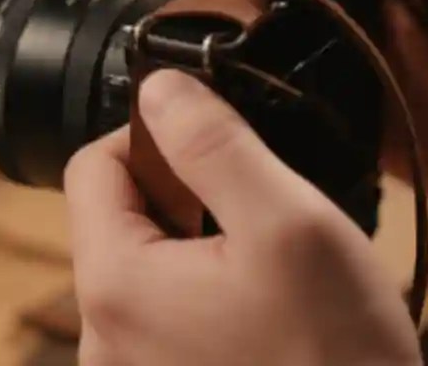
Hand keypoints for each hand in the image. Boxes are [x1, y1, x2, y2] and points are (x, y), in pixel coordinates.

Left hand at [65, 70, 421, 365]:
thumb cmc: (337, 358)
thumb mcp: (288, 223)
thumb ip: (215, 145)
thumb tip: (159, 88)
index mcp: (114, 286)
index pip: (90, 166)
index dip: (153, 135)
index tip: (219, 144)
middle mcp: (102, 339)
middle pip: (118, 217)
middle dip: (186, 195)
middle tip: (261, 212)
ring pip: (149, 265)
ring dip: (203, 246)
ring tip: (271, 268)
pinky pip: (167, 315)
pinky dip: (210, 293)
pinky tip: (267, 310)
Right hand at [145, 0, 427, 206]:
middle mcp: (356, 16)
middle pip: (261, 0)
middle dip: (201, 2)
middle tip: (152, 19)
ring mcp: (352, 72)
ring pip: (267, 57)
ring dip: (214, 59)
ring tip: (164, 72)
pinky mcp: (356, 126)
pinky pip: (293, 114)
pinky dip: (251, 115)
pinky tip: (215, 124)